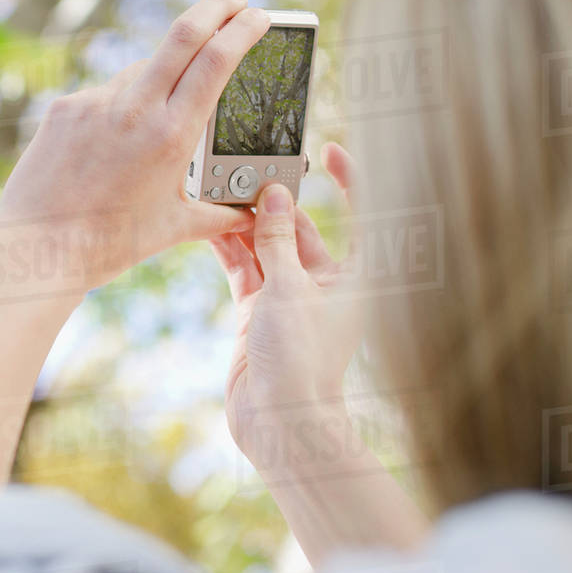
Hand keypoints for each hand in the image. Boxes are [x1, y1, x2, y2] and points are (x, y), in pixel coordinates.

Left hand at [0, 0, 266, 289]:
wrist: (38, 249)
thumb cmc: (108, 244)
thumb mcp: (172, 228)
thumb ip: (217, 216)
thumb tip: (249, 216)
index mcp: (171, 136)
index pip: (215, 61)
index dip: (241, 29)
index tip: (257, 15)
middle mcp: (133, 109)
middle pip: (182, 34)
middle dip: (215, 8)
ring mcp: (94, 103)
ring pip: (140, 71)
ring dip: (160, 78)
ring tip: (151, 129)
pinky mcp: (64, 108)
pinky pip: (103, 96)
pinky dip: (118, 109)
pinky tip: (108, 148)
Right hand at [213, 142, 361, 460]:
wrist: (279, 421)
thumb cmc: (303, 358)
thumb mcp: (289, 288)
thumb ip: (277, 239)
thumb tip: (274, 195)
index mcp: (356, 278)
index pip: (362, 218)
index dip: (351, 180)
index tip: (328, 151)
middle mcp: (326, 284)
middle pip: (301, 229)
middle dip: (275, 202)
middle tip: (247, 170)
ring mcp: (291, 298)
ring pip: (267, 248)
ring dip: (246, 223)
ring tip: (221, 192)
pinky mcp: (260, 313)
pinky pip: (245, 270)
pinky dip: (229, 249)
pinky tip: (209, 226)